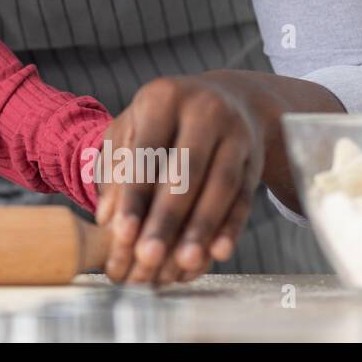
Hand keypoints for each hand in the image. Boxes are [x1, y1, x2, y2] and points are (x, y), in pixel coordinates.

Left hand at [95, 76, 262, 284]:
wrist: (228, 97)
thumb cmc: (164, 119)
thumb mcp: (132, 128)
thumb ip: (115, 168)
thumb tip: (106, 218)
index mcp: (163, 97)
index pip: (146, 153)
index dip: (134, 196)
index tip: (122, 234)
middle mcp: (204, 110)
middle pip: (186, 172)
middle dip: (166, 219)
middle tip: (148, 258)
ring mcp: (236, 133)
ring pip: (221, 187)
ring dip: (201, 229)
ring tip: (183, 264)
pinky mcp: (255, 158)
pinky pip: (245, 196)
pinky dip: (231, 227)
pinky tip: (218, 252)